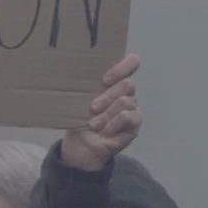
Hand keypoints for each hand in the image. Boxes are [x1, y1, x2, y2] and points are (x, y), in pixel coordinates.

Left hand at [59, 53, 141, 171]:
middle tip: (92, 108)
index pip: (131, 62)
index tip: (104, 79)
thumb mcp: (80, 99)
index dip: (122, 67)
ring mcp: (133, 106)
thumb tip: (72, 74)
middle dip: (107, 96)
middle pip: (127, 84)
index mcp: (115, 79)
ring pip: (125, 101)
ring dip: (106, 114)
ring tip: (93, 124)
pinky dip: (113, 124)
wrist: (81, 145)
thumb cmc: (79, 117)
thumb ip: (85, 86)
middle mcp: (127, 90)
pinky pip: (128, 117)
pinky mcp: (135, 122)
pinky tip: (103, 131)